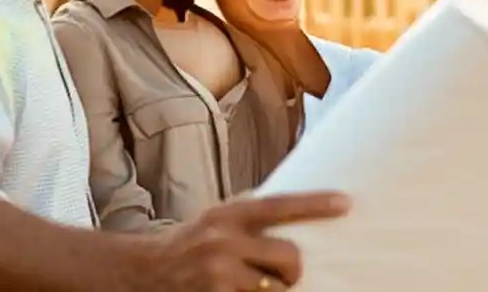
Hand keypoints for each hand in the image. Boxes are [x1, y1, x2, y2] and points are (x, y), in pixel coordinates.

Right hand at [131, 191, 350, 291]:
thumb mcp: (213, 220)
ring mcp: (219, 275)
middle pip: (289, 256)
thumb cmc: (185, 245)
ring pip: (277, 289)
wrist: (142, 273)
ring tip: (254, 287)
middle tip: (285, 275)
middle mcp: (223, 242)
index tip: (345, 203)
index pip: (278, 205)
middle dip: (293, 271)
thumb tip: (294, 208)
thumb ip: (247, 215)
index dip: (314, 204)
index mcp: (226, 215)